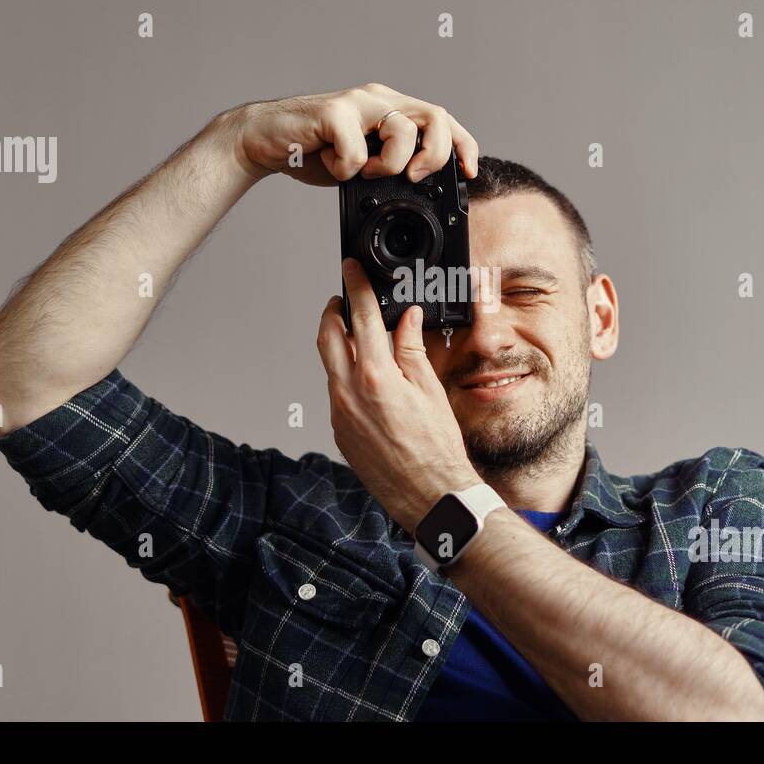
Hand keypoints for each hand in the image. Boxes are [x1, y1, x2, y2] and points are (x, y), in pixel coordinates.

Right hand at [219, 81, 479, 186]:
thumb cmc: (315, 151)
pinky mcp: (332, 113)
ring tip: (362, 172)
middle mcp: (380, 99)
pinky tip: (327, 162)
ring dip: (388, 165)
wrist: (264, 139)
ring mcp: (357, 104)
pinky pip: (356, 151)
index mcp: (393, 109)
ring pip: (402, 131)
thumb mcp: (363, 162)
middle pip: (436, 117)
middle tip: (412, 177)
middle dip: (434, 155)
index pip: (443, 120)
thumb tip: (422, 191)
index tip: (469, 173)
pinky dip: (345, 170)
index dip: (463, 146)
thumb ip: (390, 165)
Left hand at [317, 258, 481, 532]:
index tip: (351, 269)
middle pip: (327, 336)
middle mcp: (348, 393)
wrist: (428, 494)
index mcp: (375, 377)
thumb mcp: (430, 389)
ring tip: (364, 341)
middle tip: (344, 300)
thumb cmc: (436, 448)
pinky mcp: (338, 430)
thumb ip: (412, 349)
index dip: (356, 286)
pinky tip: (369, 381)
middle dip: (333, 312)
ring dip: (341, 347)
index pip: (361, 317)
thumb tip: (407, 319)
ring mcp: (339, 413)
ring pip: (329, 365)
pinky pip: (336, 392)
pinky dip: (347, 377)